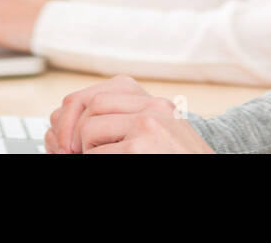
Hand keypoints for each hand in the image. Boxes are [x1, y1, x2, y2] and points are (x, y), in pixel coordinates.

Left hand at [44, 75, 215, 153]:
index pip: (95, 96)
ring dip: (86, 153)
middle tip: (70, 154)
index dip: (72, 117)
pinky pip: (96, 155)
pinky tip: (121, 164)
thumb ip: (120, 124)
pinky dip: (96, 163)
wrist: (210, 175)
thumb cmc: (178, 160)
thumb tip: (60, 125)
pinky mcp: (140, 146)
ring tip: (106, 159)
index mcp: (153, 103)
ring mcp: (148, 125)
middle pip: (87, 107)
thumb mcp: (153, 136)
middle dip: (70, 134)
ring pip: (88, 130)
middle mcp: (153, 107)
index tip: (65, 140)